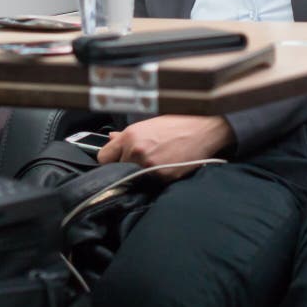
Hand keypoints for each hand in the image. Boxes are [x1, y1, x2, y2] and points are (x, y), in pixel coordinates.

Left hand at [96, 115, 234, 180]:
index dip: (110, 159)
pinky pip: (150, 183)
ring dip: (140, 174)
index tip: (115, 159)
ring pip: (133, 178)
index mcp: (130, 136)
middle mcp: (136, 151)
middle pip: (117, 169)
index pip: (103, 157)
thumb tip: (111, 139)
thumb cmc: (178, 124)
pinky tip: (165, 167)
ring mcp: (148, 166)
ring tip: (156, 162)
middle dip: (126, 166)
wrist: (203, 131)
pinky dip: (155, 178)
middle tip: (143, 159)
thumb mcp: (150, 124)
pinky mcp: (161, 178)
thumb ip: (127, 135)